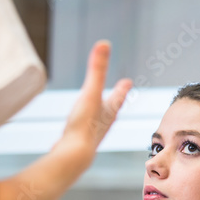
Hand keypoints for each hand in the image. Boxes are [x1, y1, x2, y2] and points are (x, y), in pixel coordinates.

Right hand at [58, 40, 132, 163]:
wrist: (73, 156)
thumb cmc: (84, 125)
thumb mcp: (90, 92)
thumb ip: (97, 69)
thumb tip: (104, 44)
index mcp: (108, 111)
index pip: (117, 96)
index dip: (121, 89)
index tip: (128, 82)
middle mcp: (101, 125)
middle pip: (109, 111)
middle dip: (113, 103)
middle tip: (117, 98)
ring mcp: (89, 136)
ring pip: (95, 124)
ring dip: (97, 118)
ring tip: (97, 116)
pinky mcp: (76, 145)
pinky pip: (79, 134)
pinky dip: (79, 130)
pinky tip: (72, 134)